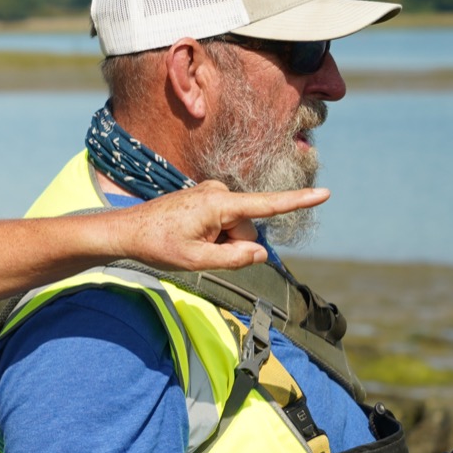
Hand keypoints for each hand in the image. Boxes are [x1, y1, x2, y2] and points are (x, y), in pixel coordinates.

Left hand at [111, 180, 330, 271]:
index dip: (298, 202)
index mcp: (219, 204)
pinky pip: (222, 223)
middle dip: (230, 246)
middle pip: (246, 230)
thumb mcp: (196, 261)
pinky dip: (212, 236)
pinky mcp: (207, 198)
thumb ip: (233, 259)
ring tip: (188, 242)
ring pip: (234, 229)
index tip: (326, 193)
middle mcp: (219, 192)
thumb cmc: (158, 244)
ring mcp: (212, 193)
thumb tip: (261, 253)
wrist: (127, 230)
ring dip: (219, 242)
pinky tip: (187, 236)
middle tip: (196, 249)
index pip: (266, 206)